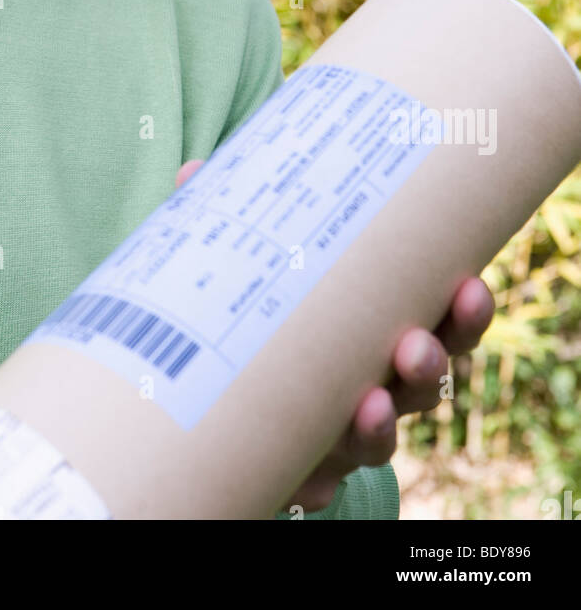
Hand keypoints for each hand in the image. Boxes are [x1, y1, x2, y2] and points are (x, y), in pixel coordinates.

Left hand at [174, 159, 494, 513]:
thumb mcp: (243, 259)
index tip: (468, 286)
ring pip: (378, 440)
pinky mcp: (298, 470)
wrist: (202, 391)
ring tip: (368, 404)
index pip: (439, 322)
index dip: (464, 313)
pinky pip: (315, 487)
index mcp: (374, 325)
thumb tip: (194, 174)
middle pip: (422, 384)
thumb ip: (229, 219)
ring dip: (378, 427)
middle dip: (428, 366)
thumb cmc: (248, 308)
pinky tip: (304, 483)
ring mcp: (339, 432)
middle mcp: (372, 383)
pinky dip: (312, 484)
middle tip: (414, 345)